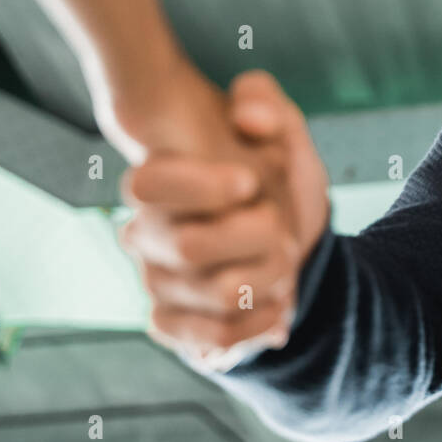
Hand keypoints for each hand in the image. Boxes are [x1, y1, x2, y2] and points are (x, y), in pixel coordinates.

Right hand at [118, 70, 330, 367]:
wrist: (297, 241)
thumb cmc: (277, 179)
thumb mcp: (282, 131)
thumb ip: (266, 105)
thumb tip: (248, 117)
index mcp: (159, 181)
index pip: (146, 185)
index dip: (201, 186)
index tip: (250, 181)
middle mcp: (145, 233)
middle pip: (190, 245)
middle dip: (259, 236)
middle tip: (282, 227)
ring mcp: (156, 281)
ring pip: (218, 292)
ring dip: (270, 277)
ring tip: (284, 263)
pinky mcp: (172, 323)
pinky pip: (212, 336)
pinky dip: (258, 322)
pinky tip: (275, 304)